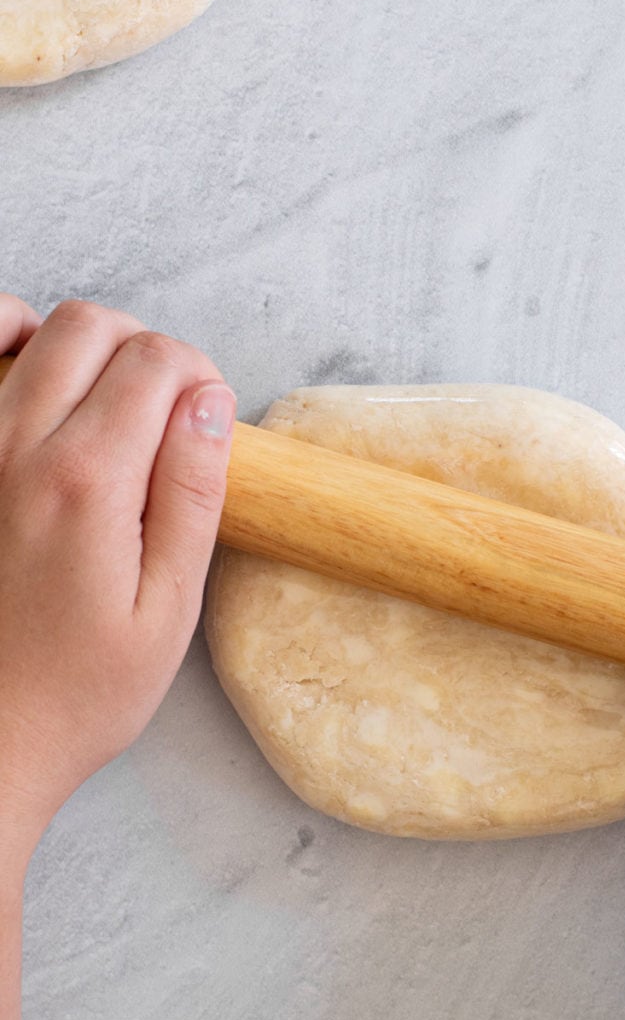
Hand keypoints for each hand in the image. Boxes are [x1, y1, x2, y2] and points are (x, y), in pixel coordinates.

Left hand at [0, 296, 234, 864]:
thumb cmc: (73, 693)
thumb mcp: (167, 609)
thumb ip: (192, 494)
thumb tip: (210, 404)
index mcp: (83, 483)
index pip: (156, 361)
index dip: (199, 375)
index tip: (205, 421)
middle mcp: (12, 450)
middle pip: (88, 325)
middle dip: (143, 348)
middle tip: (162, 407)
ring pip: (21, 329)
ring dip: (77, 347)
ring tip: (102, 398)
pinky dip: (6, 354)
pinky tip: (34, 393)